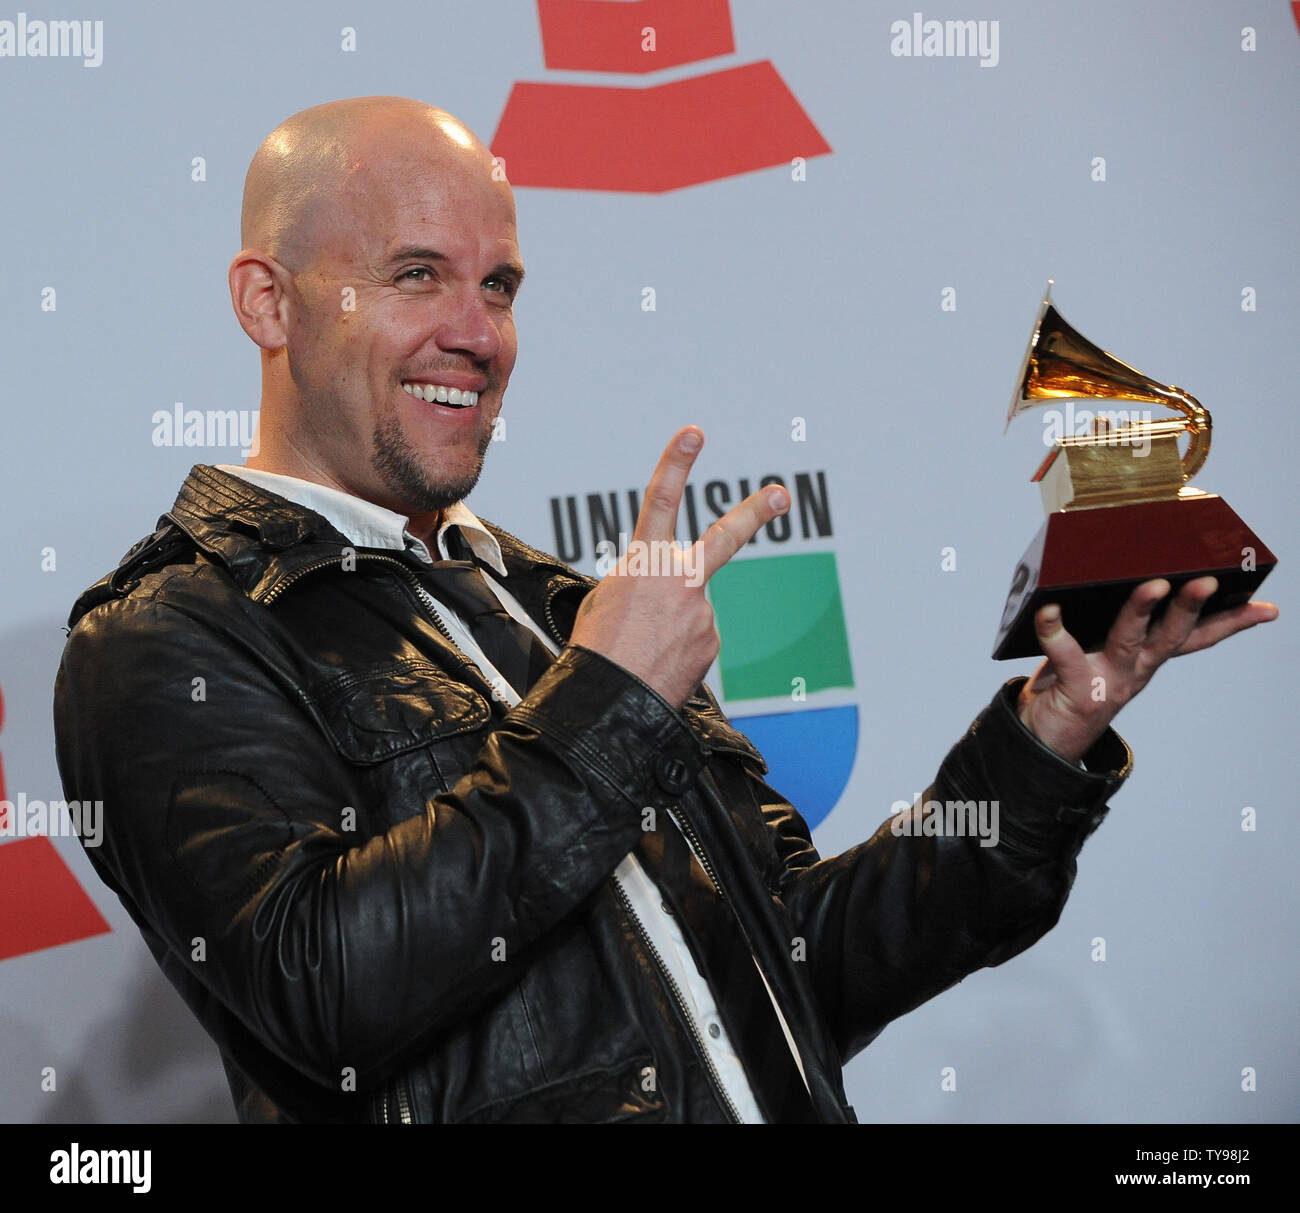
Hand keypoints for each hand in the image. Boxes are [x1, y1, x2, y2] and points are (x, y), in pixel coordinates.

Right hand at [568, 426, 789, 707]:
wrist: (610, 702)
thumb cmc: (598, 651)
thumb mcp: (606, 599)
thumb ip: (642, 582)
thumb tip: (667, 595)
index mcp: (644, 562)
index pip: (661, 501)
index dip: (676, 464)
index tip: (694, 434)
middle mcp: (680, 581)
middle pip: (725, 537)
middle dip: (756, 512)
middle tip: (781, 495)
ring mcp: (702, 613)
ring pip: (692, 611)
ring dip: (671, 628)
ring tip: (643, 649)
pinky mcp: (711, 642)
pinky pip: (695, 640)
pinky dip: (677, 650)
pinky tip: (657, 664)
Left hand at [1018, 576, 1278, 762]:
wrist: (1042, 740)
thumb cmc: (1070, 683)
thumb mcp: (1103, 652)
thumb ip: (1114, 623)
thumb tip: (1115, 571)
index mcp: (1148, 660)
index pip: (1197, 638)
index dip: (1232, 623)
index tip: (1266, 608)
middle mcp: (1135, 670)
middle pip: (1172, 636)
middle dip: (1192, 607)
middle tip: (1208, 581)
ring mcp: (1109, 679)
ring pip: (1130, 640)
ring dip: (1142, 610)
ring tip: (1153, 584)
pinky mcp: (1076, 687)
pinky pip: (1065, 654)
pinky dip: (1054, 630)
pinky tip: (1047, 609)